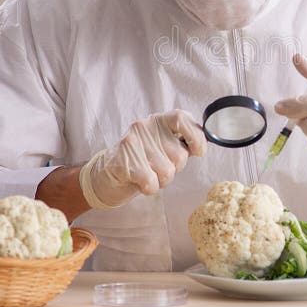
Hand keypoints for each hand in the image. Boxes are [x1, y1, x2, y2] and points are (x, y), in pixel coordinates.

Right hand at [79, 110, 205, 208]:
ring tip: (147, 174)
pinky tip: (138, 182)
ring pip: (167, 172)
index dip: (195, 136)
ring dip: (161, 181)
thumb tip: (202, 145)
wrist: (104, 176)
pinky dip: (149, 188)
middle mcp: (145, 126)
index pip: (182, 118)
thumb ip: (180, 143)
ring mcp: (132, 143)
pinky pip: (150, 182)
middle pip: (179, 155)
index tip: (199, 151)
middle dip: (174, 169)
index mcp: (158, 120)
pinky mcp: (122, 161)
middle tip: (157, 169)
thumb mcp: (162, 146)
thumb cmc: (141, 162)